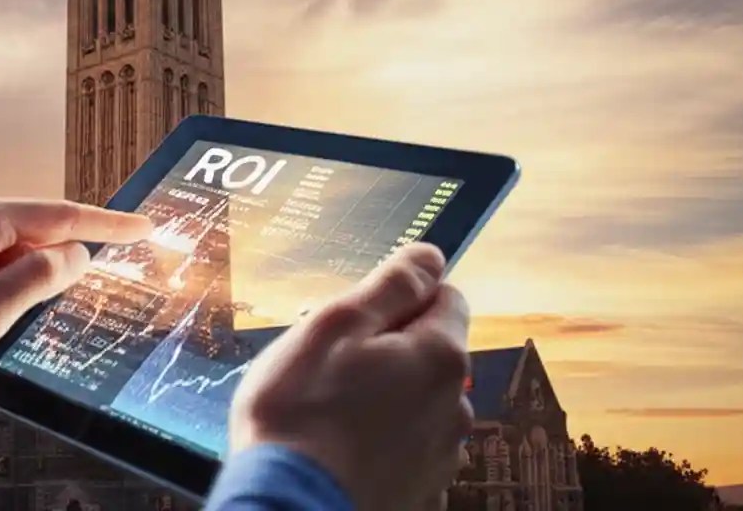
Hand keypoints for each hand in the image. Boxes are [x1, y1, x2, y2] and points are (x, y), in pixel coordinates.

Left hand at [0, 197, 151, 424]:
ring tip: (30, 317)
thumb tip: (77, 253)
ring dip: (30, 279)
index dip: (107, 224)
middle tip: (95, 284)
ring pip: (9, 250)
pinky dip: (5, 284)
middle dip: (65, 257)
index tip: (146, 226)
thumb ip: (38, 278)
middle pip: (33, 230)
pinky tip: (2, 316)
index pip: (57, 215)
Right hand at [228, 243, 472, 510]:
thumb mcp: (334, 325)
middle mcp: (453, 404)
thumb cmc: (300, 414)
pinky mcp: (420, 491)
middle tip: (330, 366)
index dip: (401, 297)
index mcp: (439, 356)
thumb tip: (431, 256)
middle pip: (429, 352)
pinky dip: (380, 442)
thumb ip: (390, 286)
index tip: (359, 315)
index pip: (447, 296)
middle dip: (388, 350)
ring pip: (416, 402)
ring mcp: (440, 454)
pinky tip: (340, 448)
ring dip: (384, 398)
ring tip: (329, 413)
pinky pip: (405, 447)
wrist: (289, 506)